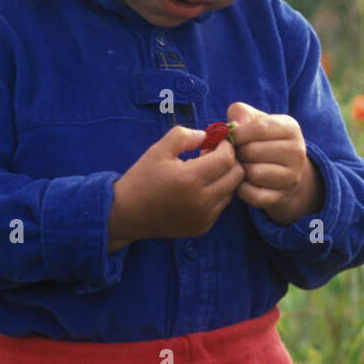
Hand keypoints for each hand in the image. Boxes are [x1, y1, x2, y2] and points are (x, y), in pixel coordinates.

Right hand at [109, 126, 245, 248]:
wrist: (126, 214)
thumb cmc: (143, 178)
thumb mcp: (159, 150)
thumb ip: (184, 135)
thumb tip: (206, 136)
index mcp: (190, 179)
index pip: (227, 159)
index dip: (226, 146)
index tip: (217, 141)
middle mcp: (201, 201)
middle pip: (236, 176)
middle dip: (230, 161)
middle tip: (212, 155)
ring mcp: (204, 217)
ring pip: (231, 191)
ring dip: (224, 178)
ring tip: (204, 172)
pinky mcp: (202, 227)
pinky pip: (221, 206)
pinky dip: (217, 194)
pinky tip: (199, 188)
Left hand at [226, 101, 323, 224]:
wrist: (284, 172)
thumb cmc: (263, 140)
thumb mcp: (256, 120)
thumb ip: (241, 113)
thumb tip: (233, 127)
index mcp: (291, 128)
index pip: (259, 128)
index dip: (238, 133)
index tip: (230, 138)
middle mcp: (297, 152)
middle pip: (253, 151)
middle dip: (237, 152)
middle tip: (235, 153)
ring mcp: (292, 176)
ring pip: (252, 173)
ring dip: (239, 170)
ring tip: (240, 165)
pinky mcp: (281, 197)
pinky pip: (252, 194)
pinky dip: (241, 189)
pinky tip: (242, 181)